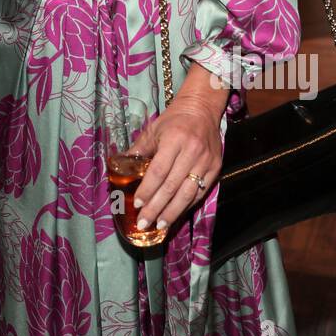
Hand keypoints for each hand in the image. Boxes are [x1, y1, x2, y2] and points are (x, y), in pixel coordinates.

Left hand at [126, 65, 227, 232]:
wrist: (202, 109)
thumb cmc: (174, 119)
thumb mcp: (153, 129)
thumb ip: (139, 149)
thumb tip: (119, 167)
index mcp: (174, 139)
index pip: (158, 171)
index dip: (147, 190)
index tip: (137, 204)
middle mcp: (192, 152)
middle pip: (172, 186)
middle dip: (156, 208)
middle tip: (143, 223)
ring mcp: (206, 162)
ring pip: (188, 194)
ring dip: (172, 213)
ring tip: (159, 226)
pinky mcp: (216, 168)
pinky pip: (200, 192)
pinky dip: (186, 206)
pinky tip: (175, 215)